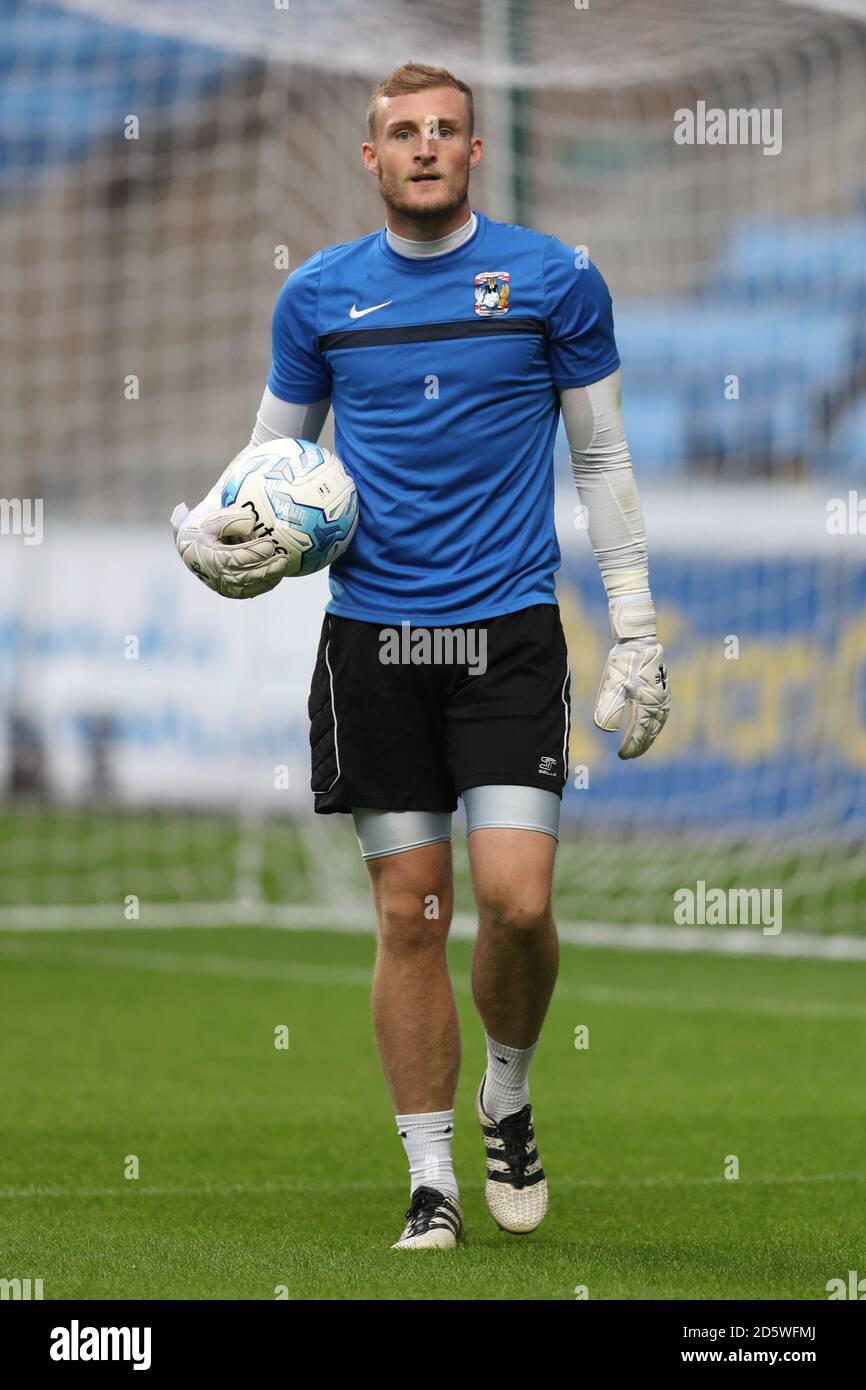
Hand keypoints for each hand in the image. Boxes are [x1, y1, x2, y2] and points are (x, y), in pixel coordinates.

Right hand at [170, 501, 290, 598]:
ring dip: (270, 577)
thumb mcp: (210, 519)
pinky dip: (266, 585)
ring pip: (251, 585)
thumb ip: (230, 518)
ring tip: (284, 565)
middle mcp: (218, 576)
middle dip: (268, 567)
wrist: (188, 549)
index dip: (256, 553)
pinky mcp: (230, 592)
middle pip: (247, 575)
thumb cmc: (203, 530)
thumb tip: (251, 518)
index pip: (238, 558)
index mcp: (212, 557)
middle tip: (283, 558)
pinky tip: (278, 575)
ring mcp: (224, 586)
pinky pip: (251, 591)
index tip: (270, 544)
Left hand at [594, 635, 669, 758]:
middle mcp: (659, 704)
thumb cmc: (624, 663)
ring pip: (658, 725)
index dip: (631, 746)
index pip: (639, 733)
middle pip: (650, 732)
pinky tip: (650, 728)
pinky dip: (655, 726)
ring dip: (649, 737)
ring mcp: (663, 698)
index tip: (622, 756)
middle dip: (640, 745)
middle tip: (629, 755)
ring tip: (640, 747)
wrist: (639, 642)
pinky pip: (661, 715)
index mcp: (647, 704)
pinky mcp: (663, 691)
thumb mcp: (612, 685)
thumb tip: (606, 730)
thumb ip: (609, 708)